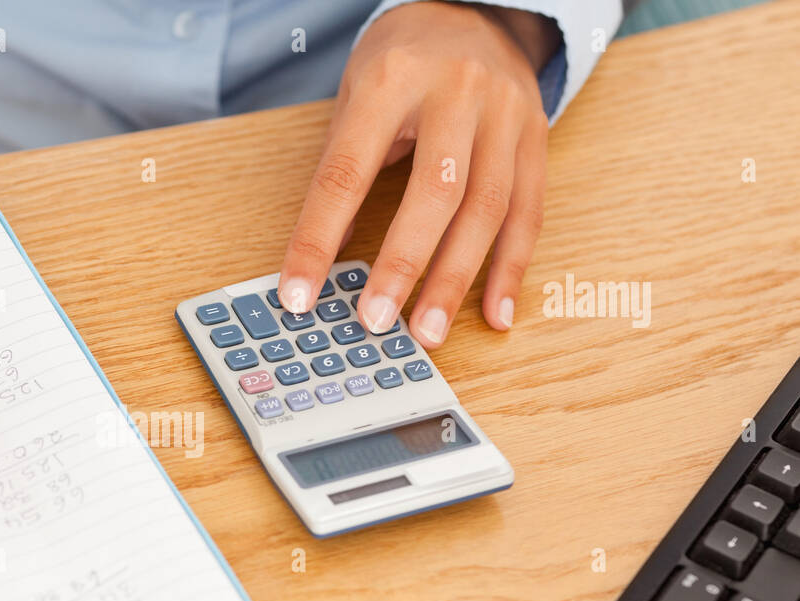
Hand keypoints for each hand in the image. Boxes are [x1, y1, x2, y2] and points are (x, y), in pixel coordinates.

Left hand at [278, 2, 558, 347]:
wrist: (473, 10)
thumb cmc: (401, 64)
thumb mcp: (355, 101)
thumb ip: (340, 173)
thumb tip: (323, 258)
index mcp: (391, 79)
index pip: (346, 172)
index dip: (317, 240)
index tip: (298, 295)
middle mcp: (456, 92)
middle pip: (434, 192)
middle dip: (403, 264)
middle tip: (376, 323)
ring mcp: (505, 114)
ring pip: (487, 208)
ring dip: (456, 280)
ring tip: (429, 334)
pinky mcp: (538, 137)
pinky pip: (529, 212)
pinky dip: (511, 269)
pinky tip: (495, 314)